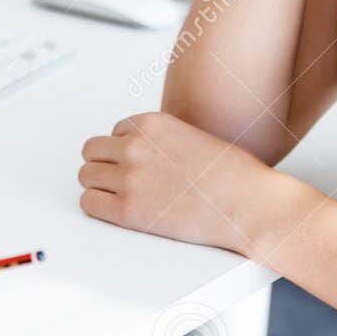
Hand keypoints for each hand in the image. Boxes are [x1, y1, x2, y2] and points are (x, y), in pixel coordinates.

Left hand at [77, 112, 282, 254]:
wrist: (250, 205)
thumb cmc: (235, 176)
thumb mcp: (195, 137)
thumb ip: (164, 141)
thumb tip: (149, 154)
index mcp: (153, 124)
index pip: (116, 131)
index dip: (124, 149)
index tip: (135, 163)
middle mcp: (136, 146)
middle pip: (93, 150)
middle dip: (105, 164)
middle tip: (120, 180)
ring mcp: (130, 178)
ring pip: (87, 176)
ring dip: (99, 185)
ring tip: (119, 197)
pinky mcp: (129, 211)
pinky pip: (89, 203)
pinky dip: (97, 207)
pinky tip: (115, 211)